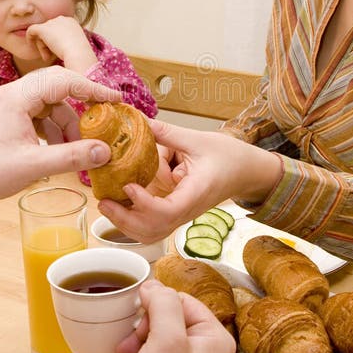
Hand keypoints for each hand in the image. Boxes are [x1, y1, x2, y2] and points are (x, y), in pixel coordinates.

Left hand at [0, 67, 120, 214]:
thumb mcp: (32, 166)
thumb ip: (71, 157)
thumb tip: (105, 151)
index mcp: (16, 97)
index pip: (63, 80)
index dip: (92, 89)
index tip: (116, 99)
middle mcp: (13, 95)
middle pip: (58, 90)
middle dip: (82, 107)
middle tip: (104, 121)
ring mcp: (9, 107)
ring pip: (51, 106)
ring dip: (68, 125)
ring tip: (79, 151)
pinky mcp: (7, 120)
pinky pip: (40, 117)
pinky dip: (55, 131)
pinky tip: (61, 152)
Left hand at [26, 16, 97, 72]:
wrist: (78, 53)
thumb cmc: (79, 54)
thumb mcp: (75, 46)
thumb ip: (66, 42)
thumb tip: (58, 47)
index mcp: (71, 22)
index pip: (58, 30)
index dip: (55, 41)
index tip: (57, 52)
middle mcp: (62, 19)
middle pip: (49, 31)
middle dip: (48, 44)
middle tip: (49, 57)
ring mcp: (52, 23)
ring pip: (42, 33)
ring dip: (43, 46)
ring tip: (47, 58)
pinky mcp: (43, 28)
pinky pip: (32, 30)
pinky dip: (30, 37)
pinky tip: (31, 45)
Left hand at [97, 119, 279, 241]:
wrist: (248, 172)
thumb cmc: (229, 156)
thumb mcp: (198, 139)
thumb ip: (166, 133)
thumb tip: (137, 120)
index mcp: (196, 192)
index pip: (168, 210)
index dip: (145, 204)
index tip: (129, 186)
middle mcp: (188, 209)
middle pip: (154, 229)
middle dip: (126, 220)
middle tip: (104, 201)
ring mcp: (182, 214)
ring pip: (152, 233)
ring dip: (127, 224)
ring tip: (107, 205)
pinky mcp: (177, 212)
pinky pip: (154, 225)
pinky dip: (134, 220)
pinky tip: (120, 204)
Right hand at [113, 280, 234, 352]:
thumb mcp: (165, 338)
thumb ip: (163, 304)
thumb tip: (154, 287)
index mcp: (215, 340)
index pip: (184, 301)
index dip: (157, 306)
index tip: (139, 316)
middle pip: (168, 320)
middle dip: (143, 331)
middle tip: (131, 344)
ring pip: (155, 341)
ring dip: (136, 348)